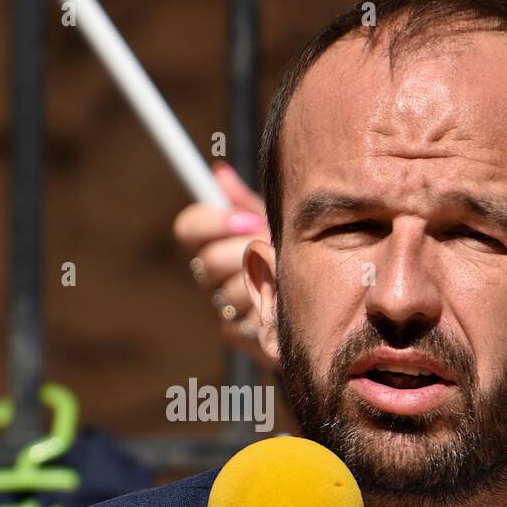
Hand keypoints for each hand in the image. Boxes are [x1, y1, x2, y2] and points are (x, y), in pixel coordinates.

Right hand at [172, 160, 273, 366]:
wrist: (318, 308)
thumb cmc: (292, 257)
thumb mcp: (274, 222)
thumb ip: (246, 202)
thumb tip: (219, 172)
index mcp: (209, 243)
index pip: (188, 227)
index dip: (212, 221)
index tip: (246, 219)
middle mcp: (206, 277)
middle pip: (208, 261)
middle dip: (247, 253)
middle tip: (276, 251)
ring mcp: (217, 308)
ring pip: (230, 290)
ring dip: (265, 281)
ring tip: (288, 275)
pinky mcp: (234, 334)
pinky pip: (249, 316)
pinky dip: (273, 305)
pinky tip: (286, 300)